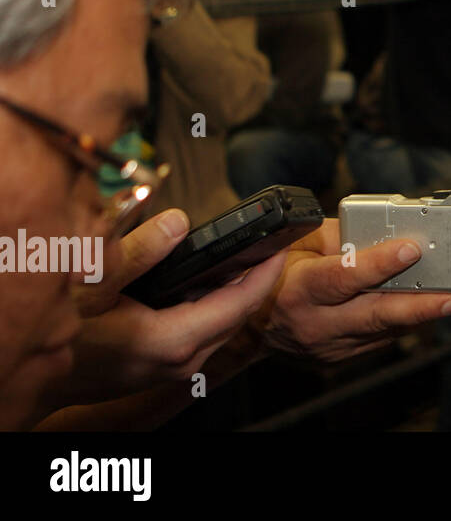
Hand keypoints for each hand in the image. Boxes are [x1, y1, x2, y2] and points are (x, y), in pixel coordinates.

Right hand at [44, 208, 285, 410]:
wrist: (24, 372)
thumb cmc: (55, 331)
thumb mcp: (92, 281)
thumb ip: (139, 251)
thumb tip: (178, 222)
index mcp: (172, 340)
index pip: (241, 304)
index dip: (266, 273)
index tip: (281, 247)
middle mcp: (178, 361)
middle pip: (236, 317)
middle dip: (254, 281)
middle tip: (265, 246)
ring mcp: (168, 369)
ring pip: (219, 328)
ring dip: (232, 295)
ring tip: (240, 259)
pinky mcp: (156, 368)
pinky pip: (199, 335)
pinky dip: (209, 309)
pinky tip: (201, 285)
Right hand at [249, 218, 450, 362]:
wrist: (254, 326)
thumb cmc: (279, 274)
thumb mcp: (299, 243)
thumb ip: (341, 236)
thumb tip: (386, 229)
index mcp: (300, 289)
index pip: (343, 277)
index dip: (378, 264)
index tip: (410, 250)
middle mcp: (316, 323)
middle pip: (373, 314)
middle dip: (418, 306)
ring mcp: (330, 345)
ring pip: (383, 329)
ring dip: (420, 315)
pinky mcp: (342, 356)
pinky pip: (380, 338)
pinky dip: (403, 321)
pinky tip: (426, 308)